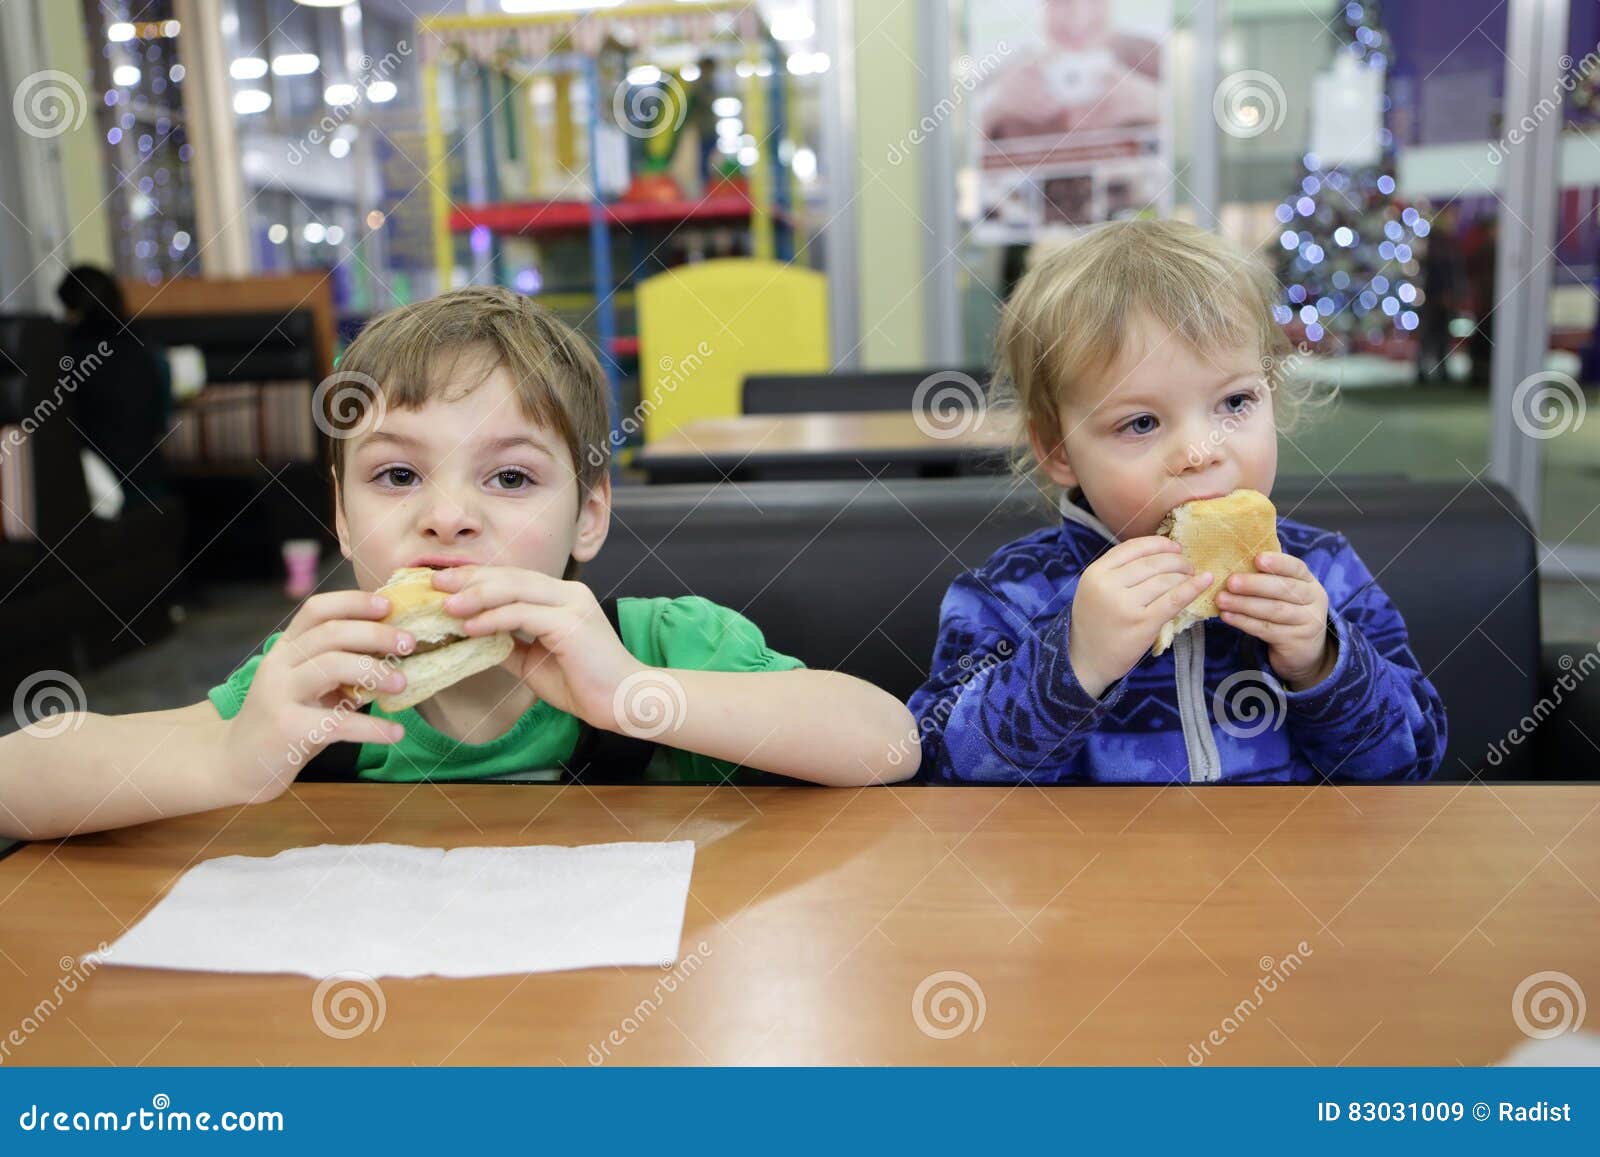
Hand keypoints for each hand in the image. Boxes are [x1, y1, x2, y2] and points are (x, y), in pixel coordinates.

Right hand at [224, 589, 412, 800]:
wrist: (238, 764)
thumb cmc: (286, 720)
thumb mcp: (309, 687)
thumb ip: (342, 669)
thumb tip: (397, 655)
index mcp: (287, 648)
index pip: (317, 609)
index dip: (354, 602)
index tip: (389, 606)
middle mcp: (279, 664)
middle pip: (331, 633)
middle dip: (376, 634)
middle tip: (410, 643)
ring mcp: (279, 694)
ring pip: (332, 666)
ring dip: (375, 671)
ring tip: (403, 683)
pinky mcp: (286, 728)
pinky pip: (337, 722)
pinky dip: (372, 727)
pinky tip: (396, 732)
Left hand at [429, 566, 645, 728]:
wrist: (624, 701)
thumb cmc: (584, 685)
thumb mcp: (535, 662)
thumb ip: (509, 645)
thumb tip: (473, 640)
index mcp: (562, 598)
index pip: (513, 578)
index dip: (478, 578)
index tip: (444, 583)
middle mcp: (568, 593)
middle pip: (511, 575)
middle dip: (470, 577)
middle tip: (435, 582)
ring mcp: (572, 604)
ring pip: (515, 588)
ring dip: (476, 595)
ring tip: (445, 604)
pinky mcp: (572, 623)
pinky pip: (523, 614)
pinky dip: (493, 618)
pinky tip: (470, 626)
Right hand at [1068, 537, 1213, 698]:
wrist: (1087, 660)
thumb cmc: (1095, 623)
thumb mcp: (1094, 589)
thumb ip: (1117, 571)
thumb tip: (1158, 553)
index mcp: (1096, 572)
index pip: (1133, 548)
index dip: (1158, 544)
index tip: (1174, 547)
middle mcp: (1108, 585)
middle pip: (1151, 563)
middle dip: (1176, 560)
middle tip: (1187, 565)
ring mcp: (1125, 604)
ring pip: (1164, 579)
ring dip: (1184, 575)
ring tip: (1191, 577)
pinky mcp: (1143, 623)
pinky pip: (1173, 599)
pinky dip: (1192, 588)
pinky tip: (1205, 580)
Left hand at [1215, 551, 1335, 690]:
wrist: (1304, 650)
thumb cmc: (1286, 612)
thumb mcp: (1285, 593)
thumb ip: (1268, 578)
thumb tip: (1234, 559)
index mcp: (1309, 582)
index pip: (1296, 568)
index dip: (1278, 562)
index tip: (1257, 558)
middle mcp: (1313, 600)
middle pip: (1284, 589)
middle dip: (1255, 584)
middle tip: (1230, 582)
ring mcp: (1307, 622)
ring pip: (1274, 610)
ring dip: (1244, 604)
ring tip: (1221, 600)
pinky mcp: (1296, 641)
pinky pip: (1266, 630)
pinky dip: (1244, 622)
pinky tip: (1227, 616)